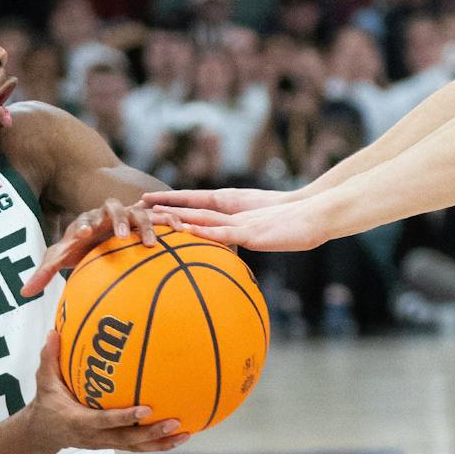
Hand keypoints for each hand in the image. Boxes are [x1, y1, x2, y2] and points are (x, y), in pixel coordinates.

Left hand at [20, 197, 166, 298]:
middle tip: (123, 234)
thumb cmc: (80, 246)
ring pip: (138, 212)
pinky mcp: (147, 219)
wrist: (100, 229)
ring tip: (151, 243)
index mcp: (87, 221)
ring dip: (145, 224)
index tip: (85, 233)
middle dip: (117, 219)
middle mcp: (108, 215)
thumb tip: (24, 293)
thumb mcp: (62, 257)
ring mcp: (129, 215)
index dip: (84, 224)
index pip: (84, 219)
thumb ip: (45, 272)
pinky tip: (182, 229)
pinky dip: (170, 220)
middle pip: (112, 209)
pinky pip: (160, 216)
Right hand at [21, 334, 187, 452]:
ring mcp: (105, 442)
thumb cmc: (47, 403)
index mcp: (80, 421)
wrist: (43, 433)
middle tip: (175, 422)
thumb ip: (49, 358)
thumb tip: (54, 332)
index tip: (146, 408)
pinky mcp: (111, 444)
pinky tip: (176, 436)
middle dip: (152, 432)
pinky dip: (156, 444)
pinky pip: (136, 446)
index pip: (106, 421)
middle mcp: (95, 436)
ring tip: (184, 433)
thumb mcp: (44, 381)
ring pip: (136, 446)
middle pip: (128, 438)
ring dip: (160, 442)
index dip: (126, 417)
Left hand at [147, 191, 333, 251]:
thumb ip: (249, 238)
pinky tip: (186, 232)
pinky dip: (203, 232)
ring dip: (175, 217)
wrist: (317, 214)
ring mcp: (239, 221)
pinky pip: (222, 232)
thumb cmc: (296, 225)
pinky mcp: (250, 232)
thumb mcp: (267, 233)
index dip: (172, 204)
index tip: (148, 204)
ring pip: (200, 217)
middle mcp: (232, 211)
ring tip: (150, 215)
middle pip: (191, 209)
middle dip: (163, 208)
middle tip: (136, 206)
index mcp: (234, 210)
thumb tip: (234, 249)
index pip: (196, 205)